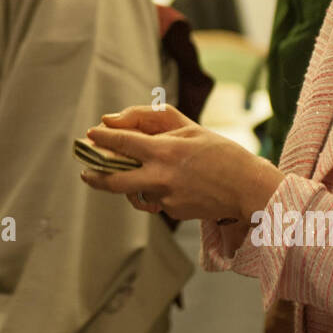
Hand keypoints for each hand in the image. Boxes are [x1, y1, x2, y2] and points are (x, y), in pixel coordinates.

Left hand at [79, 105, 282, 222]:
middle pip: (114, 181)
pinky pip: (154, 201)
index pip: (122, 142)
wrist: (247, 187)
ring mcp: (166, 197)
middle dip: (94, 177)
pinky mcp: (173, 212)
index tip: (90, 135)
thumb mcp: (190, 127)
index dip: (102, 138)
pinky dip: (154, 193)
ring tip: (120, 177)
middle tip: (85, 172)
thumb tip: (117, 120)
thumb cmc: (220, 152)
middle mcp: (161, 176)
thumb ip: (153, 120)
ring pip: (133, 193)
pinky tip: (168, 186)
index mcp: (164, 151)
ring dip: (124, 186)